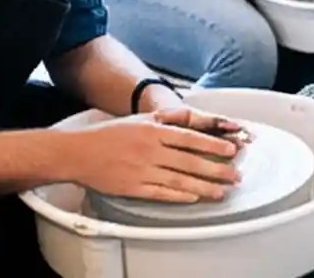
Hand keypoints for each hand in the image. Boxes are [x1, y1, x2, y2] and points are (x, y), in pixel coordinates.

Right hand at [64, 108, 243, 202]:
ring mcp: (142, 171)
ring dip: (204, 187)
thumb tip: (193, 116)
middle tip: (235, 175)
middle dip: (216, 170)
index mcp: (153, 131)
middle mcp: (150, 150)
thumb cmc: (110, 135)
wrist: (78, 153)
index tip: (230, 150)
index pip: (190, 138)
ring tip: (222, 191)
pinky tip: (194, 198)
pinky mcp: (134, 188)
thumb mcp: (141, 119)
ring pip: (180, 180)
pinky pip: (162, 193)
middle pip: (189, 161)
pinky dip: (180, 196)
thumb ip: (168, 118)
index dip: (212, 145)